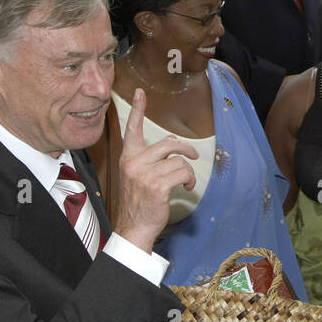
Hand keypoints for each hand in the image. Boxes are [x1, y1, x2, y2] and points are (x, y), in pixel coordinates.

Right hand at [111, 88, 198, 253]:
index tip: (140, 92)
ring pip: (179, 161)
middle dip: (186, 149)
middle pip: (169, 143)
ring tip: (185, 181)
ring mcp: (144, 174)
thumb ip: (152, 158)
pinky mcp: (157, 186)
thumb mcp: (139, 176)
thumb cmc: (139, 202)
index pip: (132, 129)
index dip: (138, 110)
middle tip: (194, 156)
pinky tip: (186, 187)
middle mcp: (133, 163)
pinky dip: (189, 180)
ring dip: (188, 172)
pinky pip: (183, 173)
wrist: (133, 228)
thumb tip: (170, 141)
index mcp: (128, 158)